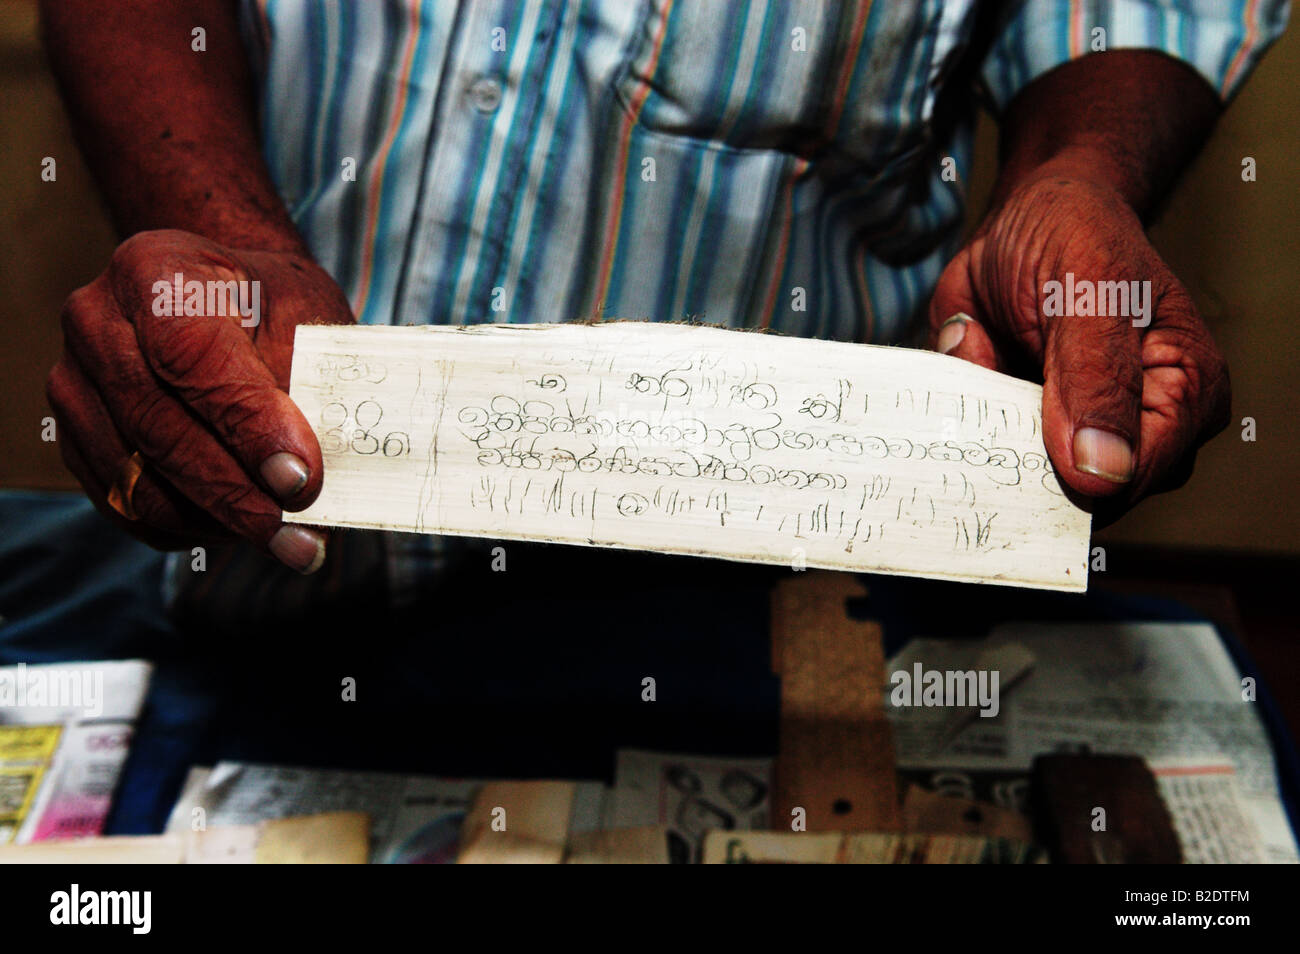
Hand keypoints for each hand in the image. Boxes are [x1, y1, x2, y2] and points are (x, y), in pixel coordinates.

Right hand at [47, 229, 353, 570]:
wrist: (225, 297)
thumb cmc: (273, 307)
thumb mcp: (305, 320)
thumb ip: (304, 387)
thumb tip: (306, 478)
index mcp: (155, 271)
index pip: (191, 356)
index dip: (247, 424)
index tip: (299, 478)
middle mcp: (96, 321)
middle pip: (158, 427)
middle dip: (236, 493)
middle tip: (298, 537)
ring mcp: (75, 381)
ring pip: (138, 476)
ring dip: (215, 521)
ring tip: (283, 541)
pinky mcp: (74, 434)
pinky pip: (123, 501)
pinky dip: (186, 526)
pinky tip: (238, 528)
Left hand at [928, 173, 1230, 523]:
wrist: (1027, 213)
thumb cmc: (1076, 234)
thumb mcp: (1090, 289)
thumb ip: (1096, 379)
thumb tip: (1103, 472)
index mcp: (1184, 394)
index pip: (1133, 477)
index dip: (1071, 473)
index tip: (1018, 421)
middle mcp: (1139, 427)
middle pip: (1073, 492)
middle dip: (1014, 438)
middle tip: (991, 363)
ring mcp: (1077, 431)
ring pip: (1018, 473)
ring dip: (981, 415)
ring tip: (983, 341)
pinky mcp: (1027, 425)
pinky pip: (982, 444)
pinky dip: (962, 401)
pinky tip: (973, 346)